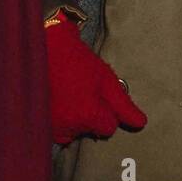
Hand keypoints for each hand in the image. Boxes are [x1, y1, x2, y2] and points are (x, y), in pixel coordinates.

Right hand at [46, 17, 146, 145]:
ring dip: (74, 118)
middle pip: (91, 130)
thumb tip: (141, 124)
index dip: (106, 110)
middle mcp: (69, 127)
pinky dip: (59, 119)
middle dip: (90, 115)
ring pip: (74, 131)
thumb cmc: (78, 61)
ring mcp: (52, 127)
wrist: (45, 48)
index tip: (96, 93)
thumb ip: (123, 105)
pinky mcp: (40, 124)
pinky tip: (56, 100)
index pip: (109, 128)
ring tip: (67, 95)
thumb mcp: (106, 80)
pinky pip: (57, 130)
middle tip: (81, 91)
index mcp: (89, 116)